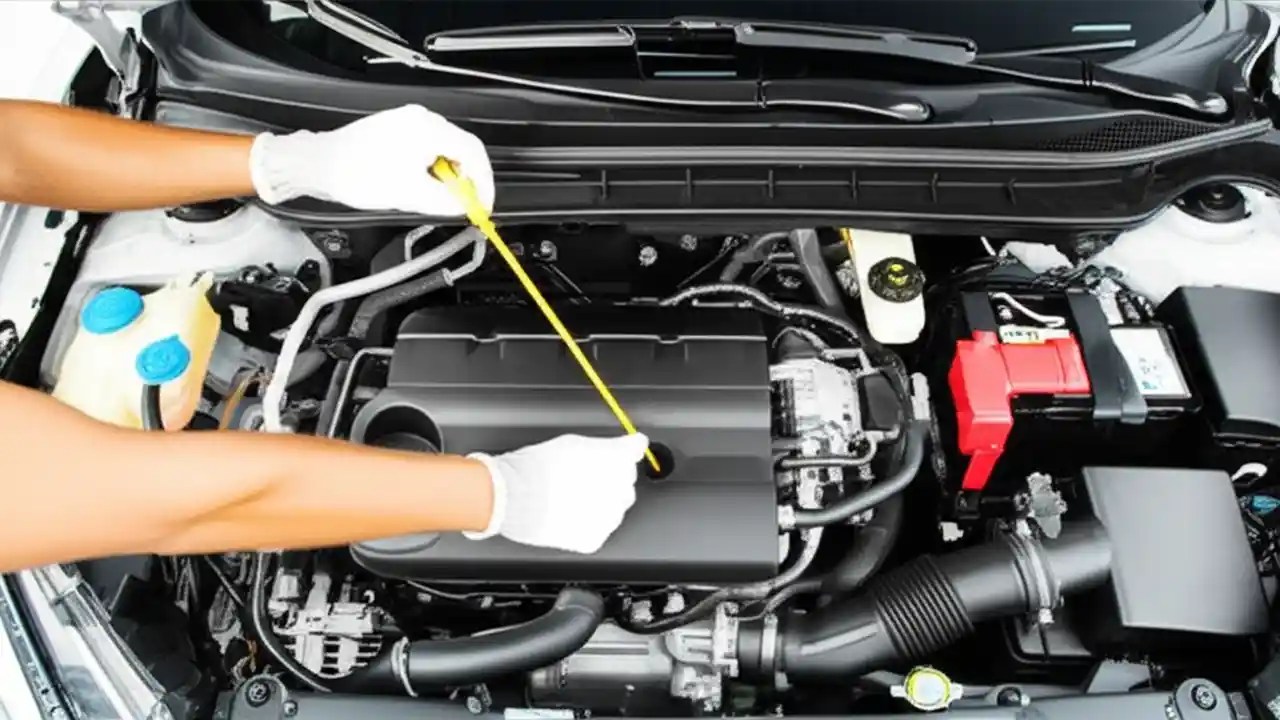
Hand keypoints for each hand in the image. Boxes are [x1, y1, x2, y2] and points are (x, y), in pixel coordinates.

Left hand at [249, 104, 494, 215]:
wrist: (319, 164)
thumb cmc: (354, 175)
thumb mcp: (410, 196)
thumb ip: (446, 201)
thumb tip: (464, 205)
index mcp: (428, 130)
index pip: (474, 153)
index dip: (483, 182)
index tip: (482, 204)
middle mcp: (420, 119)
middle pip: (462, 148)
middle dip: (468, 179)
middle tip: (466, 203)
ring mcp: (407, 122)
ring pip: (444, 148)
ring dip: (449, 174)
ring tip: (442, 197)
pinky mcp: (395, 129)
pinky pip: (427, 146)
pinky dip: (433, 167)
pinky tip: (423, 183)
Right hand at [465, 434, 648, 553]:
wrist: (512, 496)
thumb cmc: (537, 466)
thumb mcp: (575, 442)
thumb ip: (608, 445)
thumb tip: (629, 445)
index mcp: (618, 459)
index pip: (635, 448)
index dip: (625, 448)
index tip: (620, 449)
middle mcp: (620, 489)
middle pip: (626, 480)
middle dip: (610, 477)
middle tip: (581, 476)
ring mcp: (608, 517)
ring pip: (614, 507)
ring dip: (601, 501)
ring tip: (570, 495)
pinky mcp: (593, 538)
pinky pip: (598, 529)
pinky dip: (587, 522)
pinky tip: (568, 512)